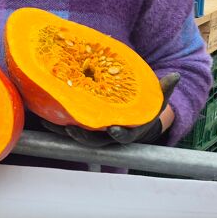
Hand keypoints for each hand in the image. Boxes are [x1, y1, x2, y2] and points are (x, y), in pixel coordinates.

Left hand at [40, 73, 179, 146]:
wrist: (131, 118)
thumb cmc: (143, 107)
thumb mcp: (156, 98)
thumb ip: (164, 88)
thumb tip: (175, 76)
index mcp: (128, 130)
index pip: (123, 137)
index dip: (118, 134)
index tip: (114, 130)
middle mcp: (108, 136)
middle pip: (94, 141)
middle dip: (83, 137)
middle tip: (72, 129)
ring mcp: (93, 134)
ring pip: (76, 137)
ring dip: (61, 131)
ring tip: (48, 121)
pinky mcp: (79, 127)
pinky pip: (64, 128)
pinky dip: (53, 123)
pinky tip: (41, 115)